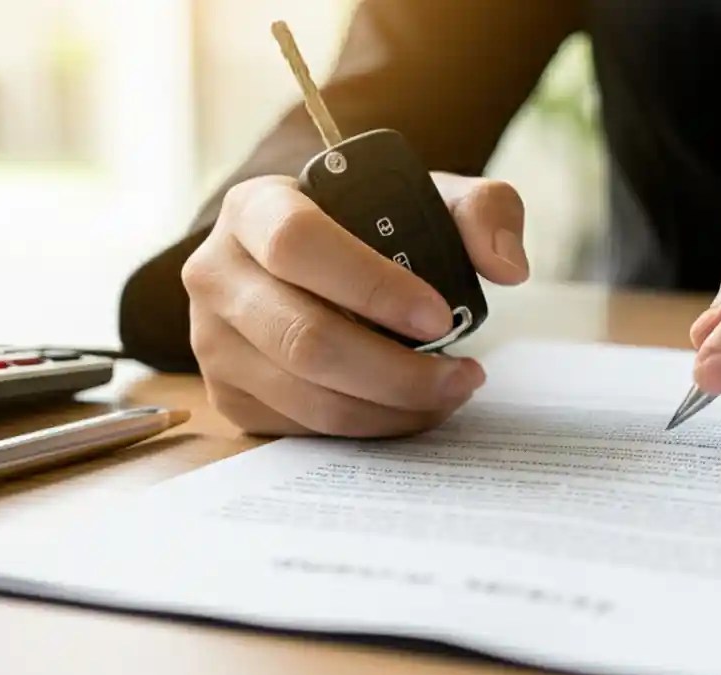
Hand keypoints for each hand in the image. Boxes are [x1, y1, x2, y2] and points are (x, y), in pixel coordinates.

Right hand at [181, 172, 528, 436]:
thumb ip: (484, 210)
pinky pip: (306, 429)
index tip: (439, 318)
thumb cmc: (372, 230)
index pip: (299, 245)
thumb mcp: (430, 199)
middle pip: (305, 339)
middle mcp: (216, 273)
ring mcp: (213, 342)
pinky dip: (371, 428)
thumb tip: (507, 266)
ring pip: (309, 397)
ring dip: (394, 408)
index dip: (372, 287)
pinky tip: (410, 407)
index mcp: (255, 208)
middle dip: (399, 371)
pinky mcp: (230, 396)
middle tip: (463, 376)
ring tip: (450, 391)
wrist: (317, 266)